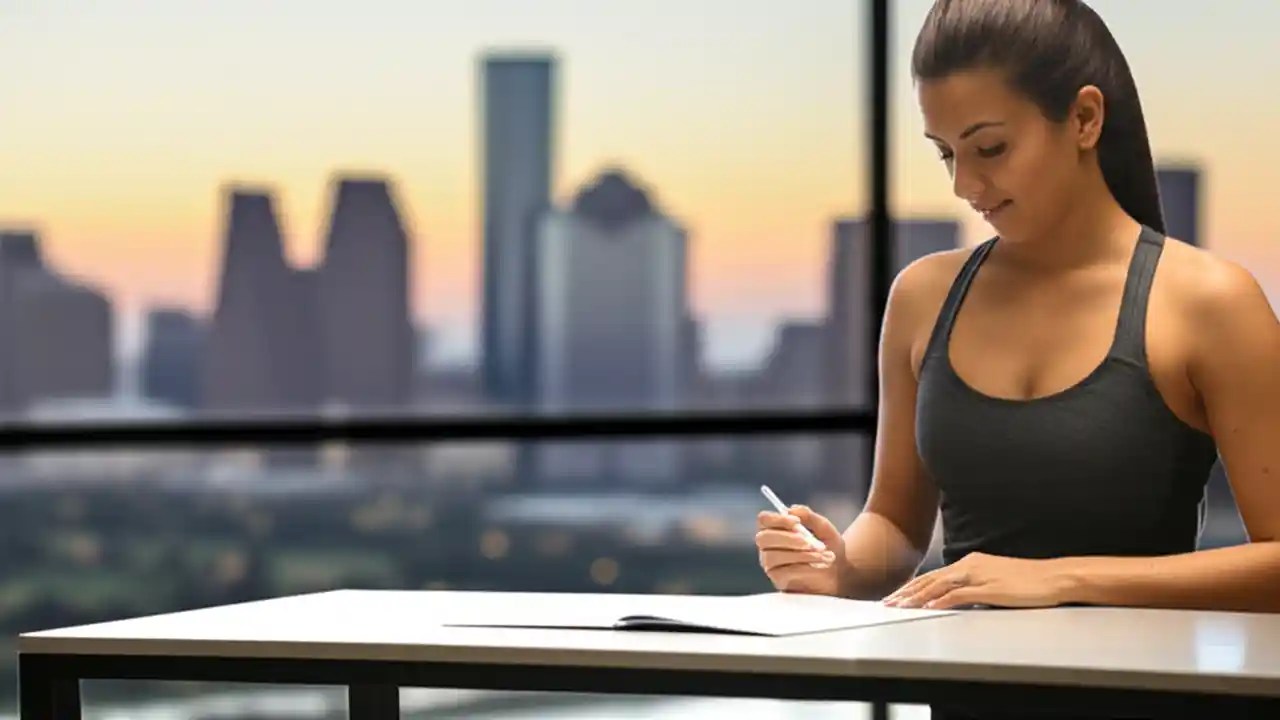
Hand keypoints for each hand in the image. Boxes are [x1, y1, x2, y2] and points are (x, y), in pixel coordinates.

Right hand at [756, 504, 844, 595]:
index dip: (777, 519)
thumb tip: (791, 509)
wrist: (840, 573)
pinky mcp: (779, 580)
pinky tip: (821, 564)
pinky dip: (807, 567)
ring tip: (823, 554)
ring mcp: (771, 565)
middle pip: (763, 538)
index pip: (764, 520)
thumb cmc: (828, 548)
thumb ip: (810, 517)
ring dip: (801, 554)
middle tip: (808, 541)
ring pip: (774, 556)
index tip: (797, 522)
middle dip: (787, 538)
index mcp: (776, 529)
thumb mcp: (824, 529)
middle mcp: (768, 546)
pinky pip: (786, 572)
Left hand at [882, 552, 1070, 609]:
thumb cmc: (1030, 581)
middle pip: (931, 579)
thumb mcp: (996, 579)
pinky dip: (941, 601)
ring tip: (900, 606)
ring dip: (917, 597)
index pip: (935, 576)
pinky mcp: (989, 589)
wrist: (1054, 577)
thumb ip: (976, 586)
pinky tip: (929, 608)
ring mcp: (979, 576)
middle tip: (888, 602)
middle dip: (907, 591)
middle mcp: (970, 566)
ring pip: (939, 586)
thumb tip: (959, 598)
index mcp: (971, 563)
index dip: (914, 586)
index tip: (897, 595)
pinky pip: (960, 595)